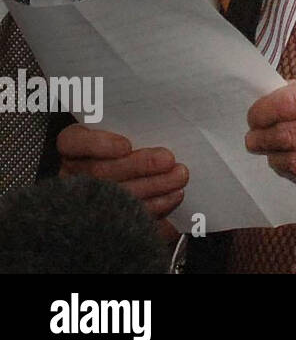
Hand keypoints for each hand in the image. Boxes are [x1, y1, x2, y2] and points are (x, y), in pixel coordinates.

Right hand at [57, 123, 187, 223]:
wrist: (120, 174)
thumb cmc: (126, 141)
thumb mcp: (123, 128)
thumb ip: (134, 125)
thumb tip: (158, 120)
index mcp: (72, 147)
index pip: (73, 142)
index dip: (98, 145)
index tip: (126, 145)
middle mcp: (74, 173)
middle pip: (100, 171)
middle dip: (139, 166)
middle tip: (168, 160)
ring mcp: (87, 198)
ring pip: (115, 195)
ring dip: (152, 187)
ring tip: (178, 178)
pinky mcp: (107, 219)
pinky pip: (128, 219)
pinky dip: (154, 209)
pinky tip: (172, 198)